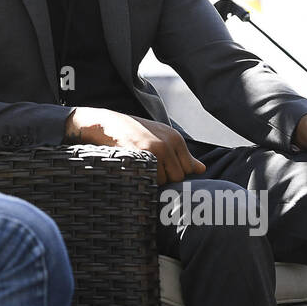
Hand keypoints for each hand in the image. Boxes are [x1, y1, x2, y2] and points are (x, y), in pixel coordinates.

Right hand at [65, 107, 205, 184]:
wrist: (106, 124)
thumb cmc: (134, 132)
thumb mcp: (160, 137)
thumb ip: (181, 154)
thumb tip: (201, 169)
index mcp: (175, 138)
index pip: (187, 169)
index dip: (175, 173)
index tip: (162, 171)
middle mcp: (167, 144)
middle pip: (177, 177)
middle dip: (166, 179)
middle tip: (150, 171)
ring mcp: (152, 151)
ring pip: (163, 181)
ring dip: (154, 181)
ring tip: (142, 169)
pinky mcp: (138, 157)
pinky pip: (149, 179)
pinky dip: (144, 179)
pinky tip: (136, 171)